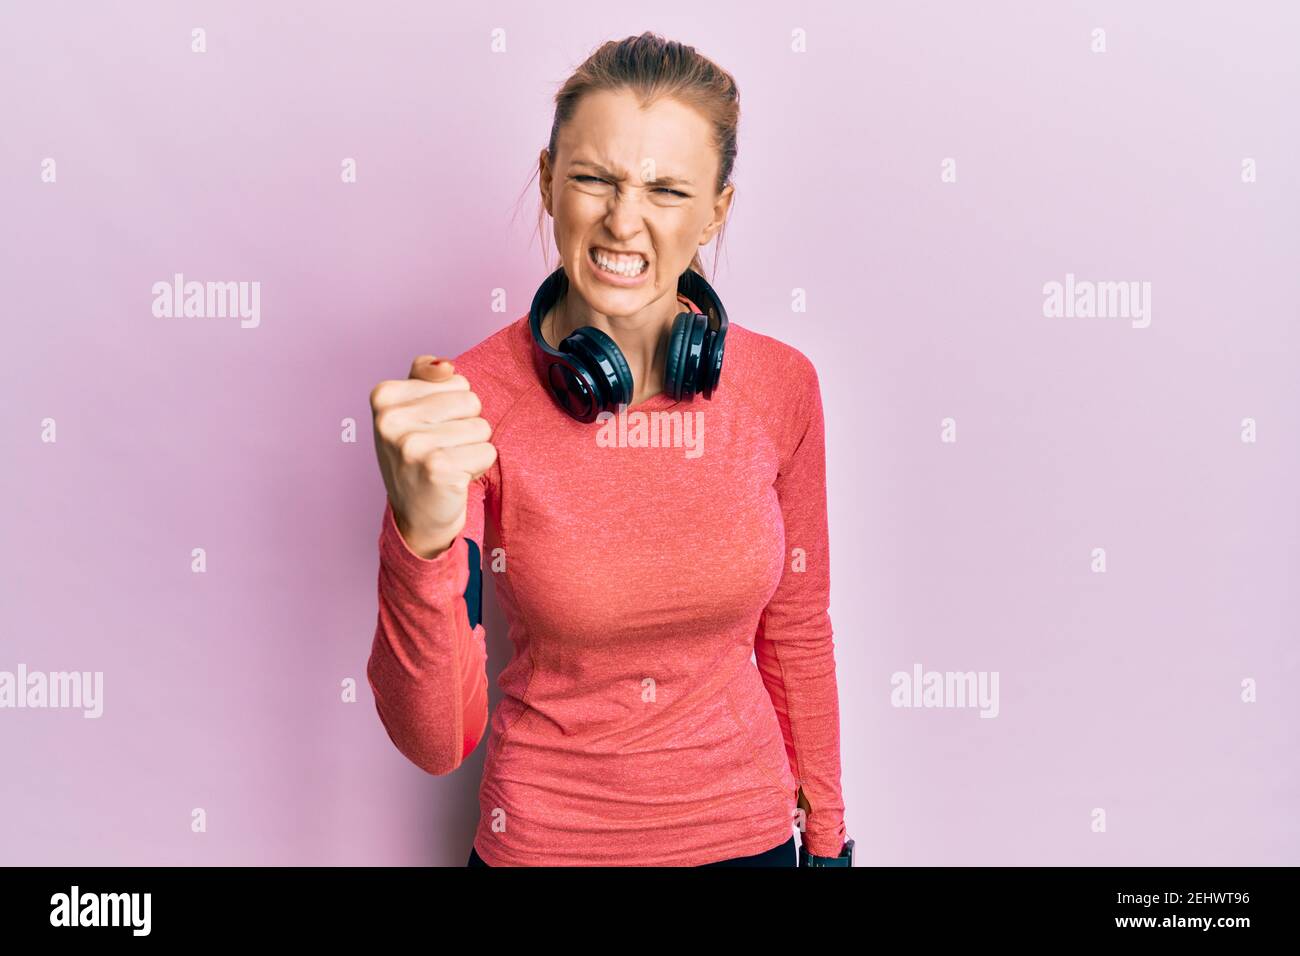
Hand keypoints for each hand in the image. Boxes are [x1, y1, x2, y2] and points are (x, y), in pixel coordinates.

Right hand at [370, 355, 496, 558]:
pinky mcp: (437, 469)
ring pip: (482, 427)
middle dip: (466, 426)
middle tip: (442, 449)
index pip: (456, 380)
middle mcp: (392, 419)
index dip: (453, 407)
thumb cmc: (419, 457)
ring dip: (473, 448)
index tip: (430, 429)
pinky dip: (478, 467)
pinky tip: (455, 479)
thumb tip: (446, 366)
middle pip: (471, 400)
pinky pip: (487, 452)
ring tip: (449, 463)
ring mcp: (412, 445)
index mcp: (384, 396)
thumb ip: (425, 377)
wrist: (416, 517)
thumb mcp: (411, 411)